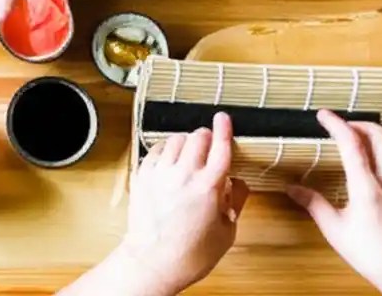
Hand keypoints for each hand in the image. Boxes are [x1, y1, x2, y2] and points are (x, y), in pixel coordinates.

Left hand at [119, 113, 248, 294]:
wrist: (154, 262)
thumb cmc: (191, 254)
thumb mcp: (227, 231)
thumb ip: (236, 201)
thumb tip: (239, 182)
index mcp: (209, 187)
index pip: (220, 147)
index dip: (224, 129)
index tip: (224, 118)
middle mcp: (184, 175)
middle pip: (197, 137)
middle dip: (206, 137)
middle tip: (209, 145)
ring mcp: (160, 174)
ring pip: (175, 139)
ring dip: (185, 142)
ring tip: (189, 155)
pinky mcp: (142, 176)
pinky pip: (155, 150)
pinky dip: (164, 150)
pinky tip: (169, 160)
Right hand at [286, 111, 381, 295]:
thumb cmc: (372, 255)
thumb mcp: (335, 230)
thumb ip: (313, 204)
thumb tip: (292, 189)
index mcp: (366, 186)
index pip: (351, 143)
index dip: (336, 124)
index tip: (323, 115)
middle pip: (379, 136)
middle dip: (358, 123)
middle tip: (341, 124)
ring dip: (378, 131)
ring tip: (363, 131)